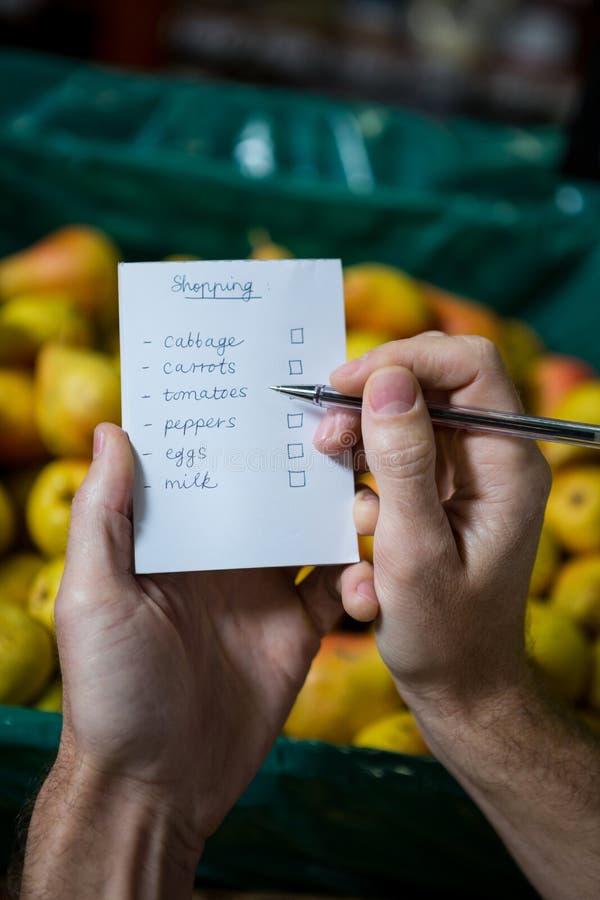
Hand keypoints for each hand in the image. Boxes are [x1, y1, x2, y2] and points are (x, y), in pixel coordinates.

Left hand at [53, 424, 341, 848]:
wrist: (159, 787)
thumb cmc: (111, 690)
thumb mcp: (94, 597)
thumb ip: (104, 516)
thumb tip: (115, 427)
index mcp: (171, 536)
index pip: (203, 462)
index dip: (227, 421)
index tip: (263, 373)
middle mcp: (221, 551)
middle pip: (266, 483)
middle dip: (298, 448)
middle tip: (340, 409)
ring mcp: (265, 586)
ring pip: (312, 522)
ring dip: (340, 497)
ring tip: (373, 468)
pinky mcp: (300, 625)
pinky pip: (340, 583)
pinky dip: (362, 566)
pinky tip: (380, 549)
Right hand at [314, 333, 550, 713]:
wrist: (461, 688)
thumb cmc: (447, 633)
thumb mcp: (415, 550)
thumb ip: (402, 462)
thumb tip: (387, 379)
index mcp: (507, 464)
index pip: (468, 365)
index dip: (405, 359)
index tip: (345, 384)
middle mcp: (493, 459)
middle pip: (434, 385)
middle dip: (372, 401)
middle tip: (325, 433)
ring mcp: (467, 477)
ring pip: (409, 419)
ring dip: (364, 441)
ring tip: (336, 479)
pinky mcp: (440, 495)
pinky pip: (398, 458)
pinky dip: (368, 479)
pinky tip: (360, 529)